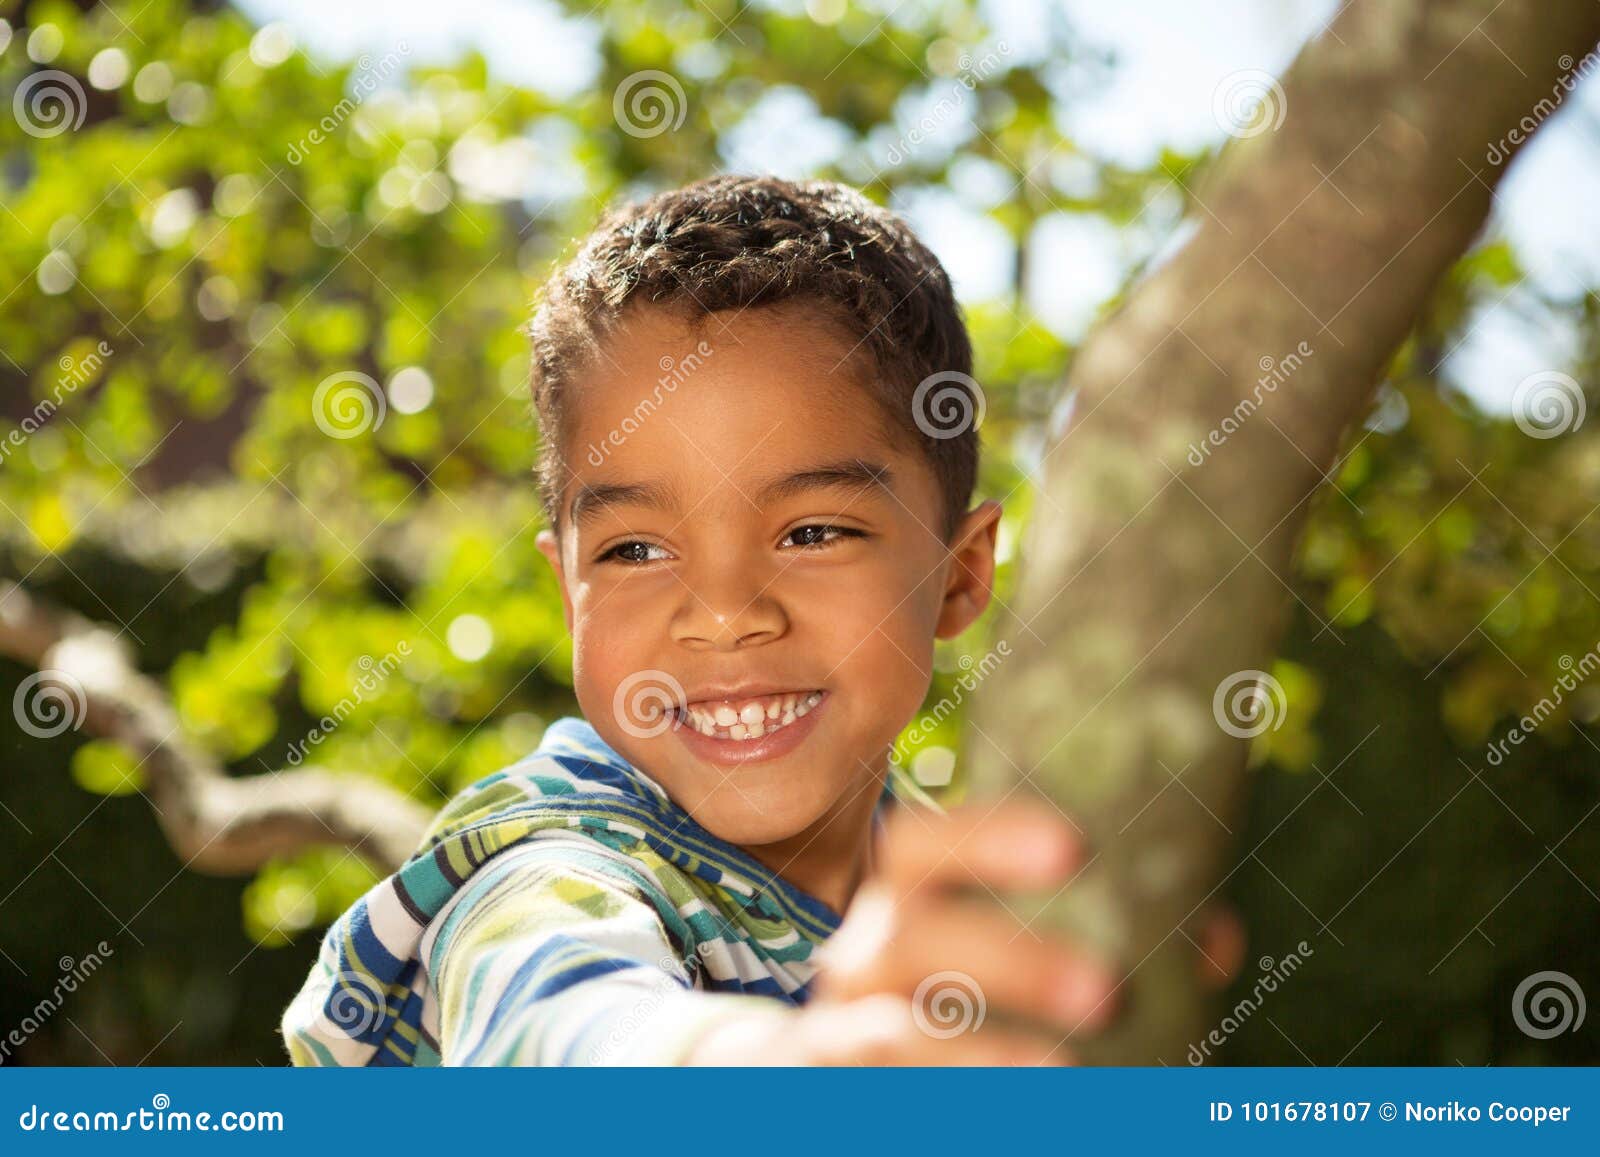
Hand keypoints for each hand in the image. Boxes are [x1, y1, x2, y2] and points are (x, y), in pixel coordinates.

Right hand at [689, 798, 1244, 1064]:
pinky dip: (955, 1097)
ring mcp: (840, 1033)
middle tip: (1106, 990)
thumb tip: (1212, 938)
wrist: (832, 1070)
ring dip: (982, 1054)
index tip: (1073, 845)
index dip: (988, 836)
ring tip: (1070, 1075)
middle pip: (910, 938)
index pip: (920, 845)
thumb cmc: (955, 995)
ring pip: (892, 1035)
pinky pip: (884, 1096)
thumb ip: (1108, 934)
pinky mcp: (836, 1090)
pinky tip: (1031, 1107)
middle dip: (1007, 959)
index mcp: (903, 899)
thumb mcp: (1010, 954)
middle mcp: (862, 956)